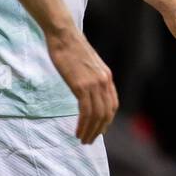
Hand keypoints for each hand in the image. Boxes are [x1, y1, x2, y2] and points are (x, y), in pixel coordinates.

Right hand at [46, 28, 117, 143]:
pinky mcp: (81, 86)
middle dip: (99, 130)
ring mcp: (93, 84)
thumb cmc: (70, 47)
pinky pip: (86, 112)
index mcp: (106, 76)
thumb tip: (86, 91)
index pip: (112, 105)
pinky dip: (83, 125)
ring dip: (90, 131)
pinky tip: (77, 131)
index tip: (99, 130)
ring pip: (97, 116)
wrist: (63, 34)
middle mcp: (104, 81)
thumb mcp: (86, 64)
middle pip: (106, 113)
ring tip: (82, 140)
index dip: (107, 121)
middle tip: (89, 140)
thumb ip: (90, 78)